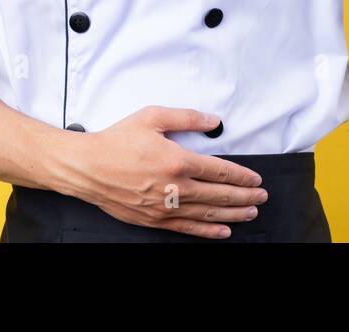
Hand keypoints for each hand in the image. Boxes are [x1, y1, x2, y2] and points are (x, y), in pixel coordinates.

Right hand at [55, 106, 268, 238]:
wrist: (86, 167)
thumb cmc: (117, 140)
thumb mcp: (152, 117)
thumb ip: (187, 117)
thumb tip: (214, 121)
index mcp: (177, 160)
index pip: (219, 170)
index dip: (242, 176)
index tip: (256, 178)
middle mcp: (174, 187)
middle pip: (219, 195)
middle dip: (245, 196)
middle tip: (262, 197)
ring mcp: (164, 207)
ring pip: (208, 213)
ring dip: (233, 214)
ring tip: (252, 213)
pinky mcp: (154, 219)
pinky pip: (187, 228)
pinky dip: (209, 232)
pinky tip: (224, 232)